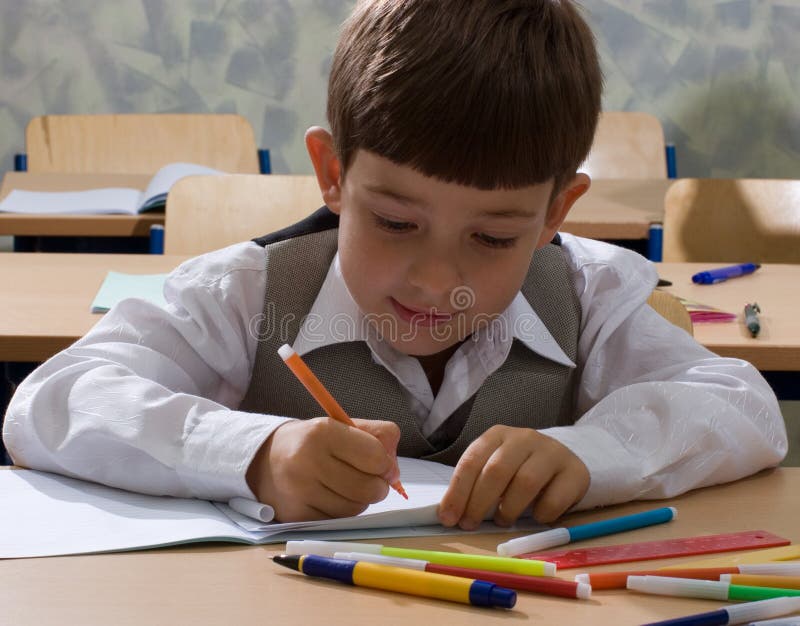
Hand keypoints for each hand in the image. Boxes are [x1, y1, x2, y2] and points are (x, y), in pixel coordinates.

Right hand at [246, 417, 400, 521]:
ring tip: (347, 486)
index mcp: (322, 432)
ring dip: (360, 500)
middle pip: (368, 488)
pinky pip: (337, 521)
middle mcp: (307, 461)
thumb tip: (394, 469)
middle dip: (378, 486)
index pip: (374, 456)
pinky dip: (341, 512)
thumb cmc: (313, 442)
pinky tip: (330, 497)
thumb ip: (377, 436)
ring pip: (355, 508)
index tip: (384, 465)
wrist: (264, 459)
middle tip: (370, 479)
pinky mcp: (295, 515)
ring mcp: (299, 491)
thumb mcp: (341, 426)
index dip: (386, 464)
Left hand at [437, 425, 588, 529]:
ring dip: (509, 509)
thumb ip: (473, 485)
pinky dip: (540, 514)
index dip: (457, 491)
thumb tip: (448, 513)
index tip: (448, 517)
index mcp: (498, 435)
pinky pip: (554, 499)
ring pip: (525, 483)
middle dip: (478, 502)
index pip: (472, 461)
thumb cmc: (519, 468)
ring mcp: (551, 452)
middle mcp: (524, 438)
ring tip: (502, 521)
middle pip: (496, 471)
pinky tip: (535, 517)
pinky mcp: (574, 472)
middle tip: (470, 524)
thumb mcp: (494, 468)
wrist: (563, 461)